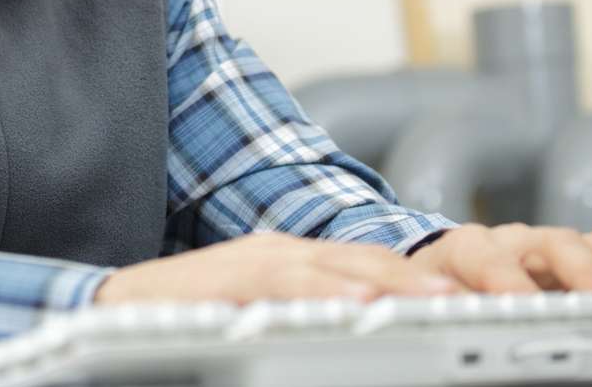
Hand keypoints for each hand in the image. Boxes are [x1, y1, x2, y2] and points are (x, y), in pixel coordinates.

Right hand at [94, 232, 460, 304]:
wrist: (112, 306)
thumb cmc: (185, 319)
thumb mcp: (259, 318)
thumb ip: (305, 321)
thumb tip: (359, 339)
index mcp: (293, 260)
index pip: (372, 265)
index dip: (423, 280)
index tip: (473, 299)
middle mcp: (281, 251)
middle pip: (367, 259)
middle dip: (424, 278)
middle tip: (479, 299)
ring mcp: (255, 260)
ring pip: (336, 266)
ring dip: (391, 282)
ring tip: (440, 300)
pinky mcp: (229, 278)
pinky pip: (284, 284)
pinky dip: (325, 292)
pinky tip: (359, 305)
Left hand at [408, 223, 591, 292]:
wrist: (439, 270)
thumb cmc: (432, 286)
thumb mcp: (417, 295)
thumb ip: (427, 301)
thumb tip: (441, 312)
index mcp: (468, 248)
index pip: (487, 257)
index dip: (508, 281)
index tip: (525, 305)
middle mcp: (513, 241)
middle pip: (552, 243)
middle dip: (582, 272)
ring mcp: (546, 249)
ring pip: (590, 248)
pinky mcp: (573, 263)